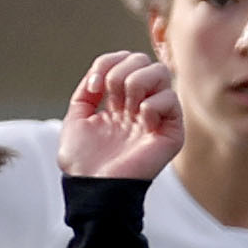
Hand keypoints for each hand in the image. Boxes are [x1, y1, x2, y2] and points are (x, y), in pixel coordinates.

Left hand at [57, 53, 180, 182]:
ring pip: (160, 72)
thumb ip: (86, 92)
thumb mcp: (75, 119)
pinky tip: (142, 122)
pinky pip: (171, 99)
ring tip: (126, 107)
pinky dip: (152, 104)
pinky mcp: (172, 131)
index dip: (107, 64)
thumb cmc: (83, 161)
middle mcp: (139, 105)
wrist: (93, 187)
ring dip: (137, 82)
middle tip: (111, 97)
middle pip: (142, 60)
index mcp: (118, 102)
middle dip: (121, 71)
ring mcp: (156, 116)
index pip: (123, 61)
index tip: (93, 88)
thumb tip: (99, 75)